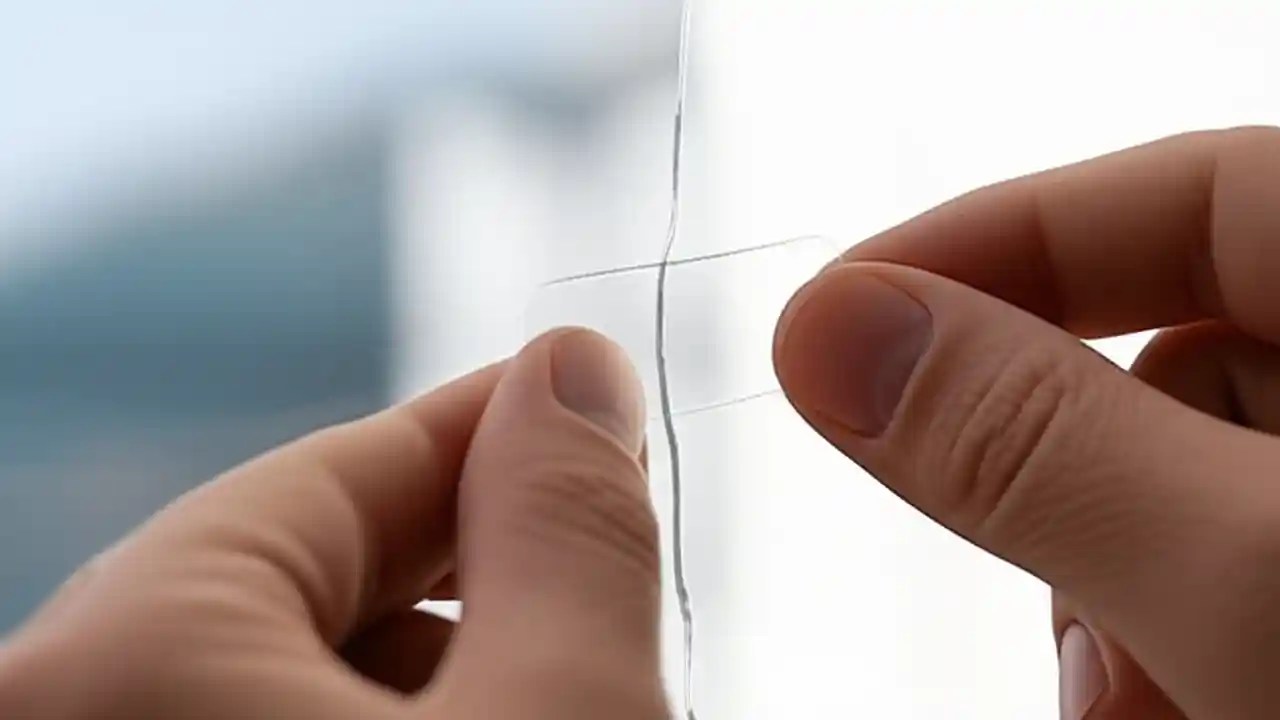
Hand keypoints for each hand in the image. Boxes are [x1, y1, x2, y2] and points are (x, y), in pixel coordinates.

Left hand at [0, 329, 665, 718]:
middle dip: (457, 563)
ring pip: (260, 684)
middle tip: (588, 567)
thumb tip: (572, 371)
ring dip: (414, 666)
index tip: (584, 405)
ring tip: (535, 691)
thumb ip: (565, 532)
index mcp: (111, 672)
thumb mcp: (559, 719)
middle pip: (283, 587)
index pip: (324, 483)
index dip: (484, 432)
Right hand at [774, 126, 1279, 719]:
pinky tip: (1187, 715)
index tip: (834, 324)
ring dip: (1116, 603)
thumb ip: (1039, 448)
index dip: (997, 238)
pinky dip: (1174, 649)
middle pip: (1170, 370)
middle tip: (1066, 637)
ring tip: (1143, 715)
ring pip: (1181, 497)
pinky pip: (1226, 577)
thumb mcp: (1253, 577)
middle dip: (1061, 496)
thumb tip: (827, 332)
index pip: (1188, 193)